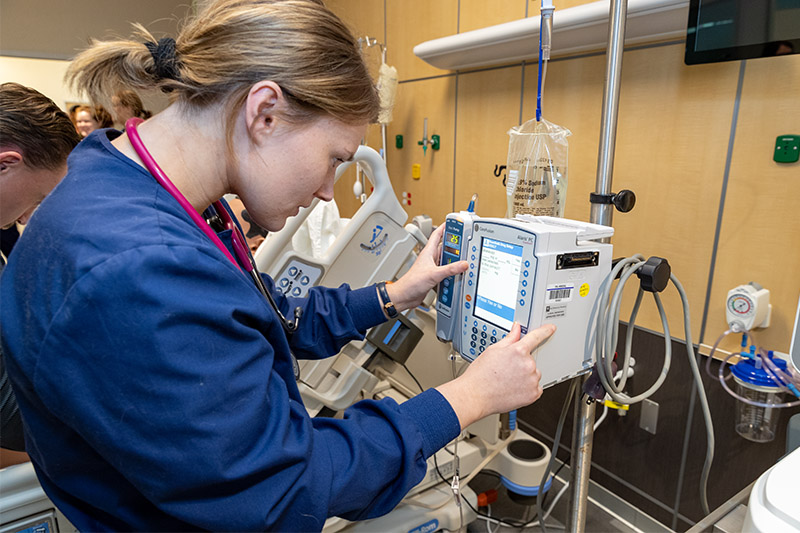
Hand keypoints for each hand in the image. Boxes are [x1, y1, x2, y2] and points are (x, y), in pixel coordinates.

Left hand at [385, 224, 467, 311]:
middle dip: (454, 246)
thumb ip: (450, 269)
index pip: (437, 235)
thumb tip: (463, 264)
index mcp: (428, 252)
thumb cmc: (412, 282)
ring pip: (446, 260)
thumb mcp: (434, 274)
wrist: (405, 295)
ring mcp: (432, 267)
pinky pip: (445, 271)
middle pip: (445, 248)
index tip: (453, 223)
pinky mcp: (433, 276)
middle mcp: (430, 258)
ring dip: (454, 261)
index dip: (444, 227)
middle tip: (465, 244)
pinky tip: (456, 274)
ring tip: (463, 259)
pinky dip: (451, 272)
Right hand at [436, 323, 555, 428]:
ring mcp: (532, 380)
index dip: (545, 331)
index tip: (550, 329)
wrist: (476, 395)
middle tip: (507, 370)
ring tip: (508, 381)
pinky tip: (514, 389)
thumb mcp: (493, 350)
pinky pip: (536, 388)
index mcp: (518, 351)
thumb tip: (516, 329)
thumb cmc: (480, 374)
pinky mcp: (533, 394)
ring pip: (534, 374)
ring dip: (525, 376)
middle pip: (531, 359)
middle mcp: (528, 364)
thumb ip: (509, 339)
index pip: (536, 336)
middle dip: (522, 363)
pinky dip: (528, 388)